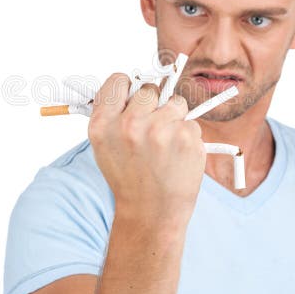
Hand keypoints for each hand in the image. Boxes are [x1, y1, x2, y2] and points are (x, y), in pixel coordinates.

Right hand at [87, 73, 206, 227]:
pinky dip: (187, 136)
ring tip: (166, 144)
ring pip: (175, 102)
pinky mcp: (185, 137)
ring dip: (174, 118)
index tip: (133, 98)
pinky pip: (191, 122)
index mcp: (103, 124)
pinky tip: (177, 156)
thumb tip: (130, 85)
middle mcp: (128, 124)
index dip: (128, 87)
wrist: (151, 213)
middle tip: (152, 129)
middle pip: (149, 88)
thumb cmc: (129, 178)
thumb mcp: (105, 146)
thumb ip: (113, 114)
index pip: (119, 80)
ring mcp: (159, 130)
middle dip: (154, 104)